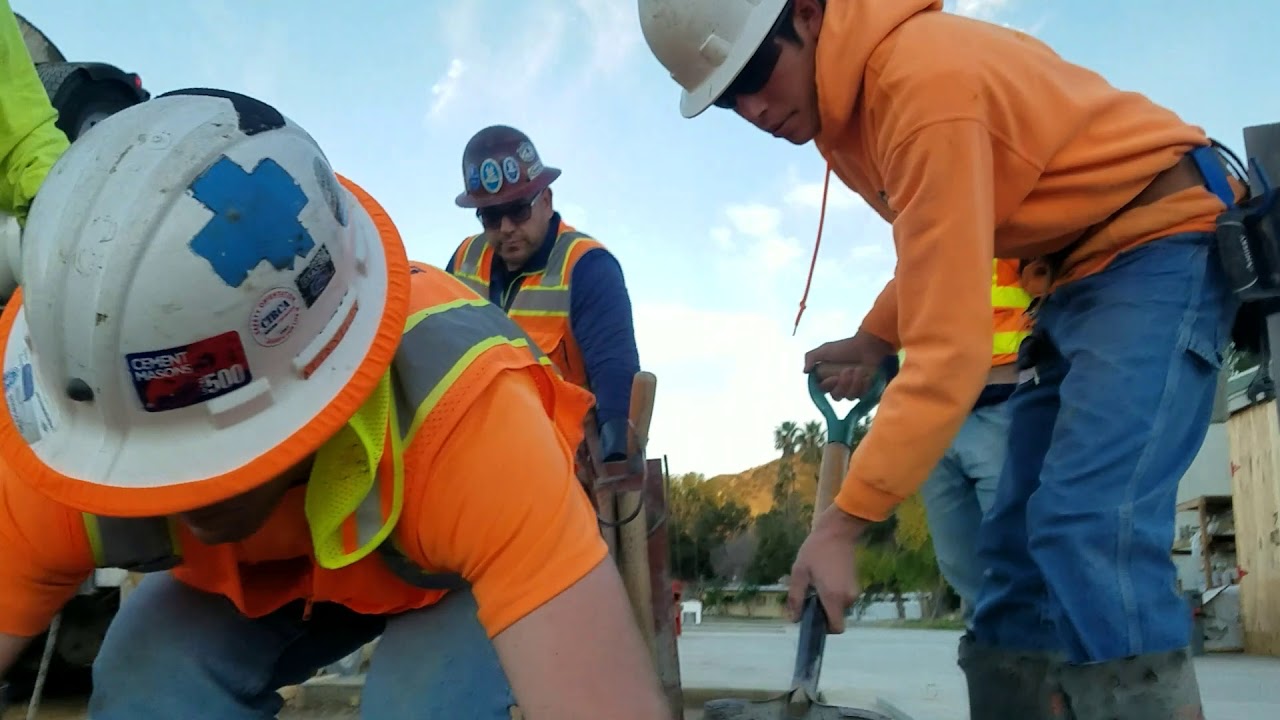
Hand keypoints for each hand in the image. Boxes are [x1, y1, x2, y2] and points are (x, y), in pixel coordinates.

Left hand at [785, 506, 867, 632]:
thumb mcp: (799, 573)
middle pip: (836, 617)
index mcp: (834, 597)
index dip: (824, 628)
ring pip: (839, 607)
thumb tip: (794, 619)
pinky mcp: (856, 584)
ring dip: (827, 601)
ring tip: (814, 582)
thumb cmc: (816, 550)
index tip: (811, 617)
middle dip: (822, 611)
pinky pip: (843, 597)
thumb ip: (796, 598)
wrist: (838, 530)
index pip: (836, 628)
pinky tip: (823, 578)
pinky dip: (833, 594)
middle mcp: (848, 598)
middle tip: (808, 594)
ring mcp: (854, 591)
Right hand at [803, 331, 894, 400]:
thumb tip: (805, 371)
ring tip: (860, 369)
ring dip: (854, 383)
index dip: (827, 385)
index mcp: (828, 378)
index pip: (822, 390)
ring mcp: (853, 389)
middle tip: (849, 370)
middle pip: (836, 397)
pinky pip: (862, 396)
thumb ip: (811, 357)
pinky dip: (864, 385)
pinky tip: (868, 376)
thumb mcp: (825, 349)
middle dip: (842, 384)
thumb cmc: (847, 347)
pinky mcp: (866, 391)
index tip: (833, 377)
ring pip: (849, 397)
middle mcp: (839, 386)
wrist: (868, 346)